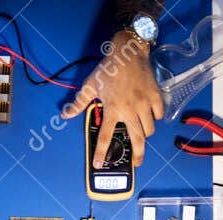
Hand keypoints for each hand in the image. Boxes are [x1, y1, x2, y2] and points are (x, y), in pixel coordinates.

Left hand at [62, 32, 164, 165]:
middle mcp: (129, 110)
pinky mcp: (156, 97)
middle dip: (138, 155)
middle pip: (138, 140)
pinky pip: (158, 115)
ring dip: (145, 133)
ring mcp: (144, 104)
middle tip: (137, 162)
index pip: (106, 137)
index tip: (99, 165)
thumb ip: (78, 103)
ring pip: (149, 129)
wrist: (128, 52)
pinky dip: (155, 117)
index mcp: (112, 109)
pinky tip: (150, 115)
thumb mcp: (90, 85)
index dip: (101, 153)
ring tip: (141, 132)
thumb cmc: (108, 69)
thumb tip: (64, 115)